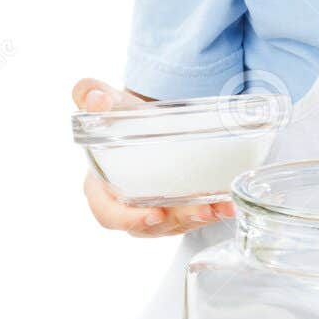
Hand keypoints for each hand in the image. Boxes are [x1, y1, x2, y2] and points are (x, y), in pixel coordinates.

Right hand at [72, 77, 234, 237]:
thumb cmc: (122, 117)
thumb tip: (96, 99)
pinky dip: (214, 211)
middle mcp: (129, 206)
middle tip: (200, 210)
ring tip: (219, 206)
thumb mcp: (107, 103)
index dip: (128, 219)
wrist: (148, 119)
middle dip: (177, 220)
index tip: (154, 214)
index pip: (109, 215)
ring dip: (200, 217)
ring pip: (177, 224)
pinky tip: (228, 203)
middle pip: (150, 225)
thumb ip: (90, 93)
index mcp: (102, 188)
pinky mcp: (178, 208)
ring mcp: (155, 211)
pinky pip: (195, 216)